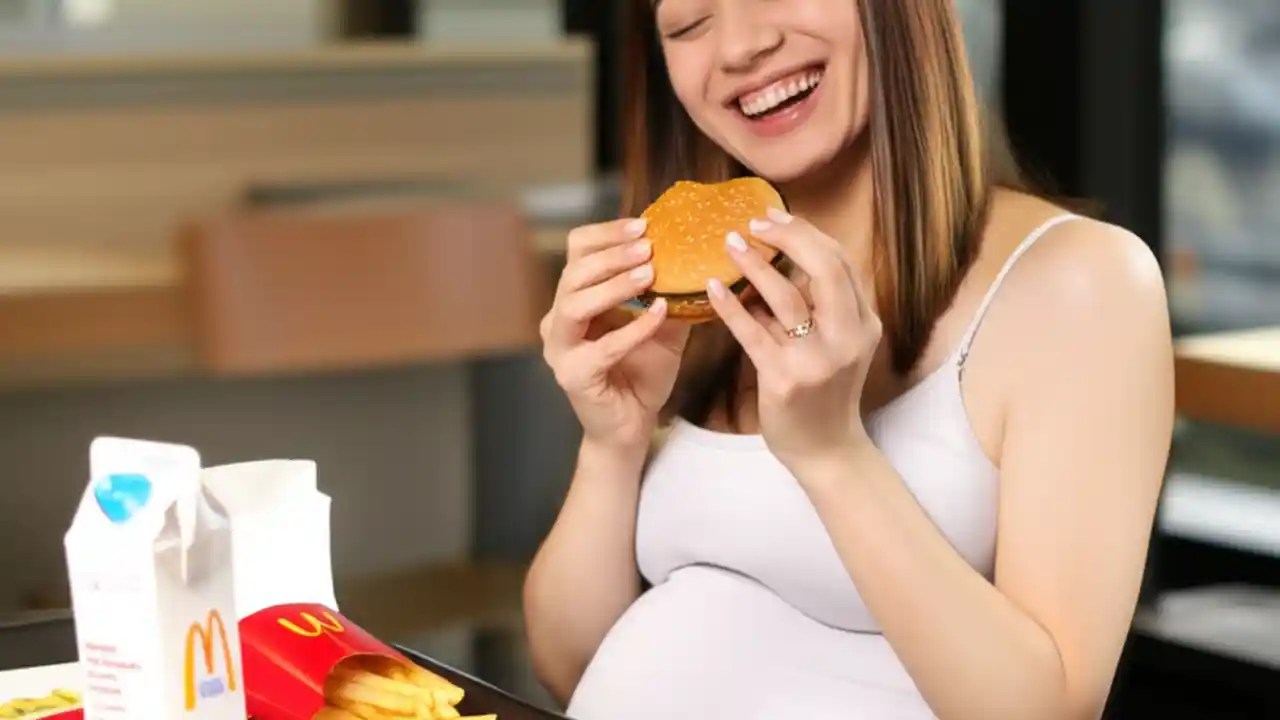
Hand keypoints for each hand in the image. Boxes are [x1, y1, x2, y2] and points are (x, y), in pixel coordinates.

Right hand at [542, 218, 690, 451]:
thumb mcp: (663, 326)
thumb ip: (670, 293)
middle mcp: (558, 319)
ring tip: (649, 274)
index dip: (606, 234)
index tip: (643, 225)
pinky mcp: (573, 375)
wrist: (633, 425)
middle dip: (612, 255)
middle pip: (573, 272)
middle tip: (648, 247)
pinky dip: (632, 328)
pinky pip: (602, 347)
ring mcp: (560, 348)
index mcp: (574, 299)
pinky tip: (659, 313)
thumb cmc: (643, 373)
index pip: (577, 251)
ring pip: (574, 303)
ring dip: (613, 284)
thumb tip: (700, 256)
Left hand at [707, 208, 880, 470]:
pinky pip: (753, 333)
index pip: (840, 261)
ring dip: (755, 265)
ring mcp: (817, 360)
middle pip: (824, 268)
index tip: (774, 216)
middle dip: (788, 237)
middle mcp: (848, 337)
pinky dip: (731, 307)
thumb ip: (816, 307)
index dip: (806, 233)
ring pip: (787, 298)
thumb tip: (775, 259)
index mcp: (864, 323)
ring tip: (729, 245)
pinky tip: (713, 288)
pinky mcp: (785, 379)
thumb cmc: (825, 393)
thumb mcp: (836, 345)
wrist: (826, 451)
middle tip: (754, 223)